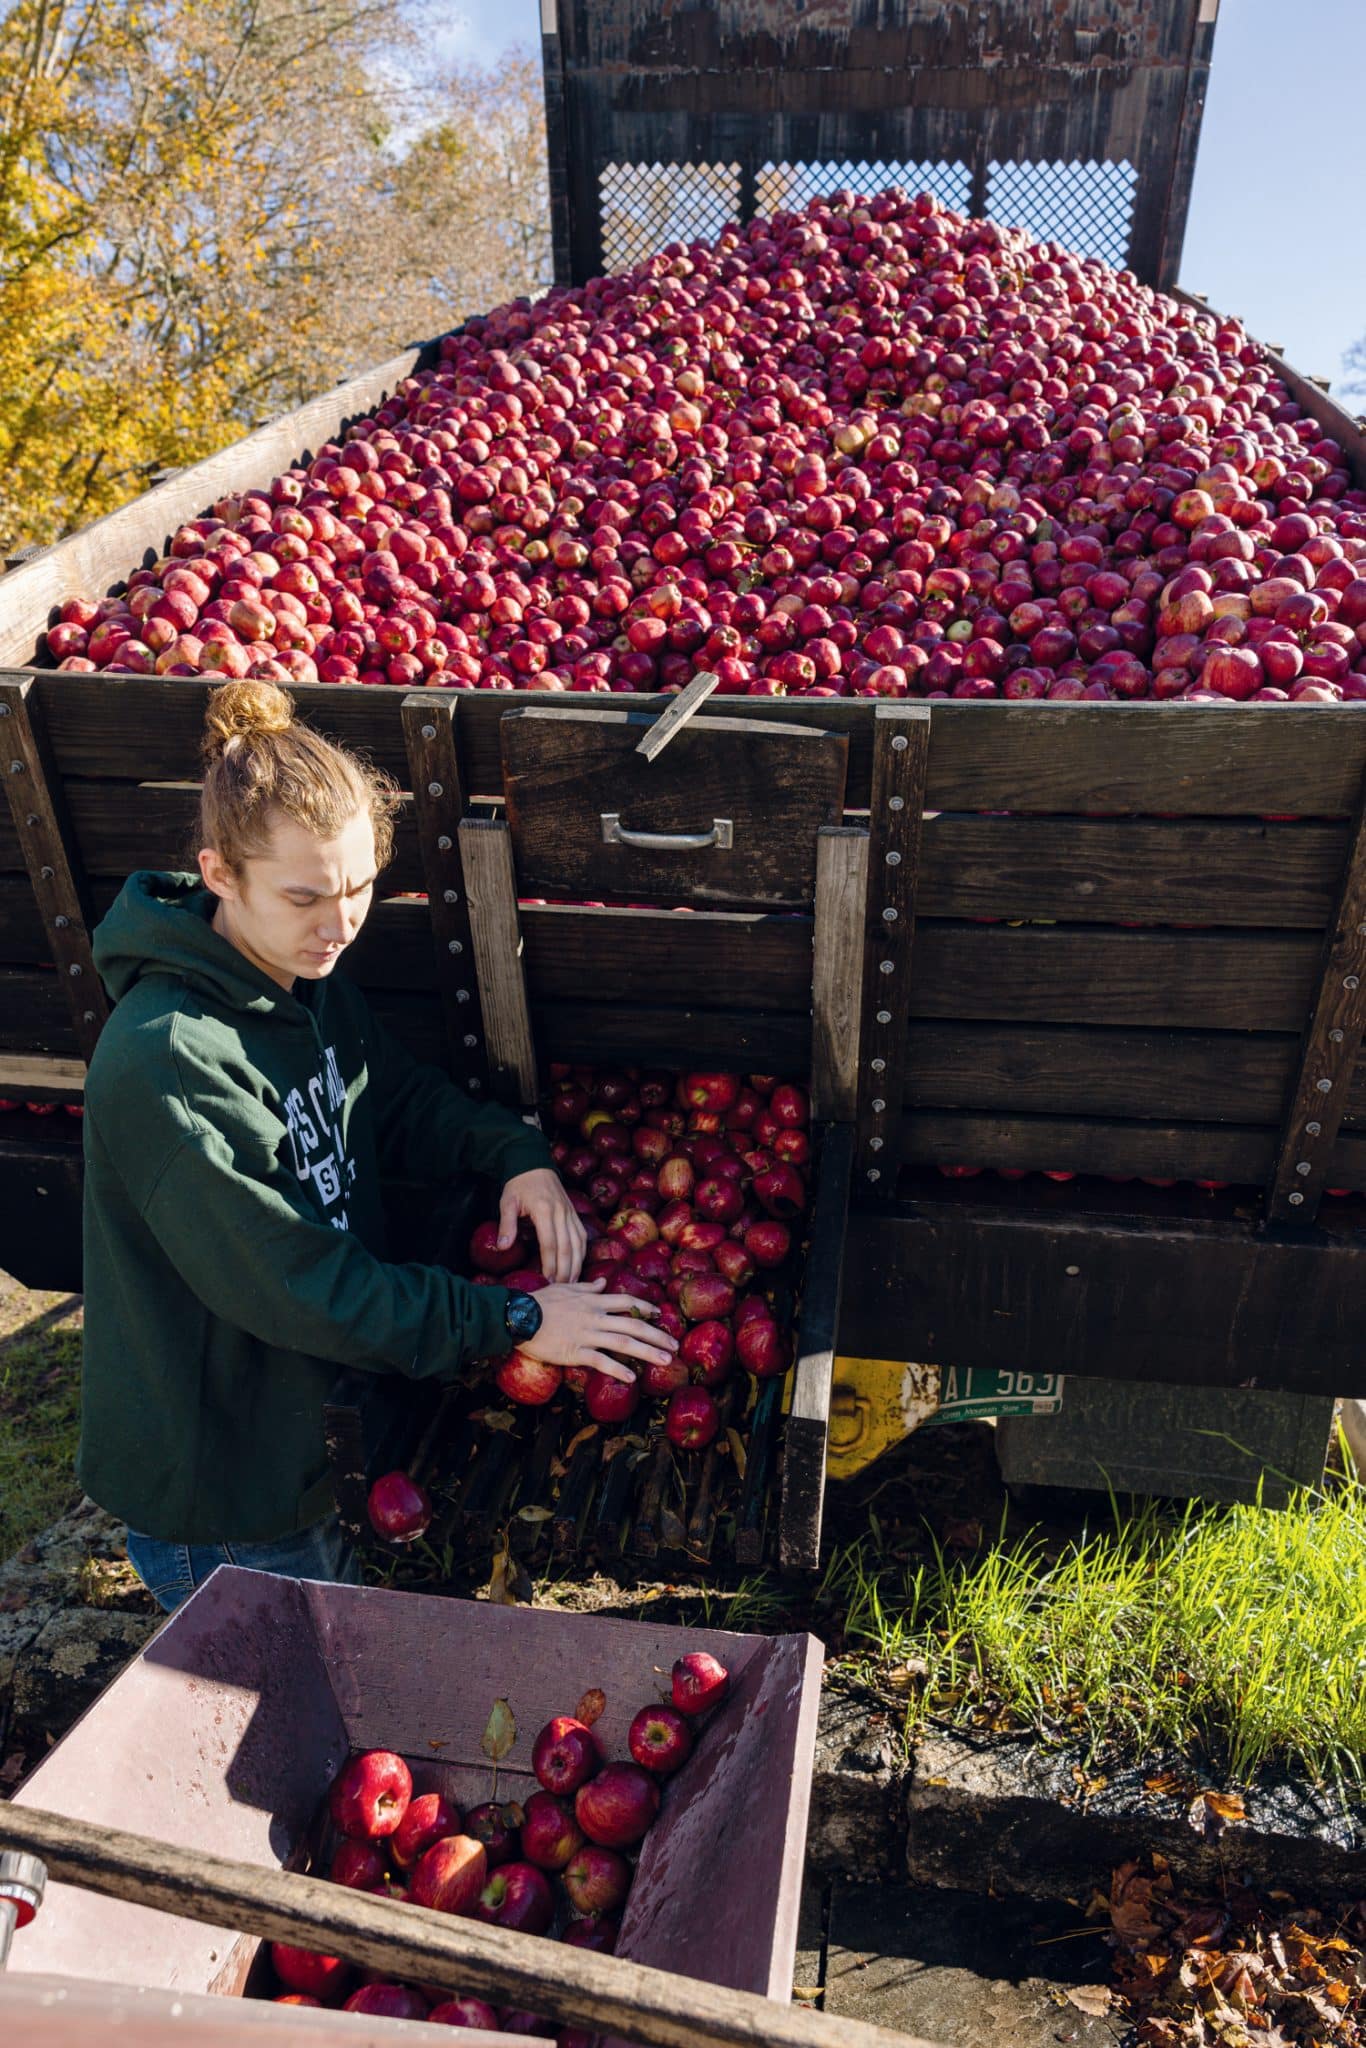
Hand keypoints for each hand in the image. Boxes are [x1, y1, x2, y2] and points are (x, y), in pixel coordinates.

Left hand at [498, 1167, 586, 1283]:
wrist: (534, 1165)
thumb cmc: (519, 1185)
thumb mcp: (507, 1202)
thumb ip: (506, 1225)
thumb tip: (503, 1247)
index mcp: (544, 1211)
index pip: (549, 1243)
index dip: (549, 1264)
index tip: (547, 1280)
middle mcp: (561, 1213)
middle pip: (567, 1247)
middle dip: (565, 1270)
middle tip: (560, 1288)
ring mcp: (570, 1213)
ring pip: (578, 1243)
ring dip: (576, 1264)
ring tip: (572, 1282)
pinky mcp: (574, 1213)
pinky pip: (582, 1235)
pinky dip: (582, 1252)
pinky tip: (579, 1264)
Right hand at [519, 1278, 678, 1385]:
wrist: (519, 1317)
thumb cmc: (540, 1302)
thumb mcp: (566, 1288)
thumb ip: (589, 1287)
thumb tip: (604, 1281)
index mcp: (593, 1301)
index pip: (626, 1302)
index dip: (645, 1308)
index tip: (660, 1316)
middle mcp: (595, 1316)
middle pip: (633, 1324)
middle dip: (656, 1335)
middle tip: (674, 1345)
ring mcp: (587, 1334)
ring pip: (623, 1342)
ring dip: (647, 1352)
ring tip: (665, 1361)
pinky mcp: (576, 1351)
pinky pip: (601, 1361)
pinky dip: (617, 1369)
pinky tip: (632, 1377)